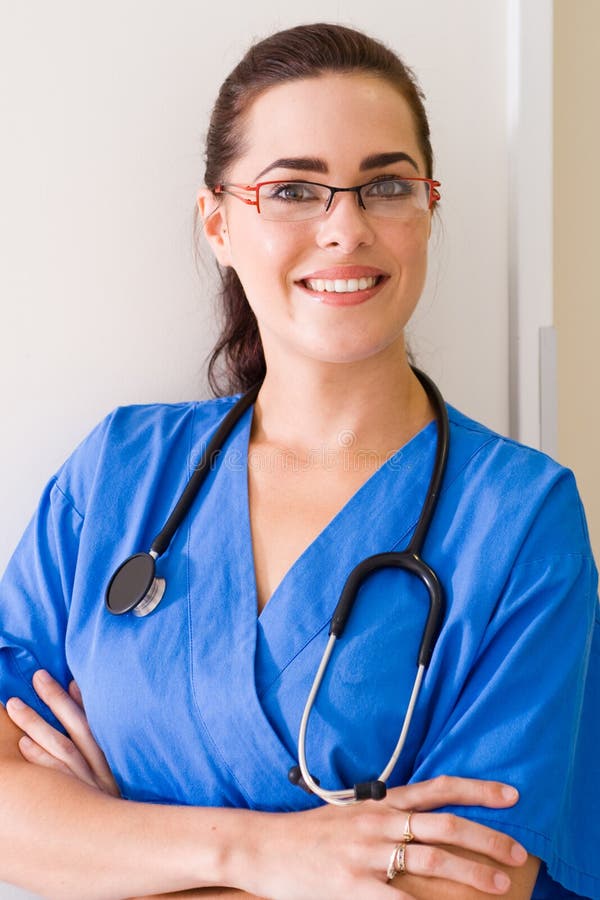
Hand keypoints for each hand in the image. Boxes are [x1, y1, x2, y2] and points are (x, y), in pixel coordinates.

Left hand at [5, 669, 119, 796]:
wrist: (122, 845)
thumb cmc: (114, 805)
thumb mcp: (116, 771)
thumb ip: (101, 735)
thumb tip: (84, 695)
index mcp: (111, 760)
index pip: (93, 723)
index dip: (78, 699)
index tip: (63, 678)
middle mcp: (100, 770)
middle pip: (75, 730)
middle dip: (54, 702)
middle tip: (37, 678)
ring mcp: (85, 788)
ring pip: (60, 750)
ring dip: (36, 725)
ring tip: (15, 705)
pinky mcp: (73, 804)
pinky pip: (53, 778)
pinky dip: (39, 759)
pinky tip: (24, 745)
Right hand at [237, 777, 529, 899]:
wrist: (263, 846)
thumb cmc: (309, 833)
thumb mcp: (351, 813)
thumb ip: (386, 814)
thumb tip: (422, 823)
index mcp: (380, 802)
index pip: (438, 788)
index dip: (477, 790)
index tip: (510, 795)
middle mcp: (379, 821)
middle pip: (445, 826)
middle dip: (487, 839)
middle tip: (518, 853)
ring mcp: (366, 853)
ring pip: (432, 859)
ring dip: (472, 873)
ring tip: (499, 885)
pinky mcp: (352, 885)